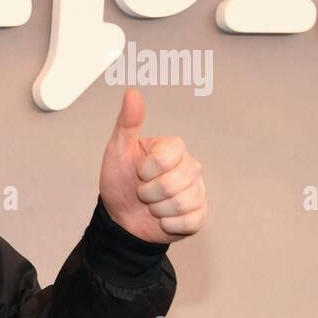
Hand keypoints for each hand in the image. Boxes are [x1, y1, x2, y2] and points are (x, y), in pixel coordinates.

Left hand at [98, 88, 206, 244]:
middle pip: (171, 184)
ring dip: (156, 209)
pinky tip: (162, 218)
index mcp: (173, 148)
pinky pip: (188, 221)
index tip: (138, 172)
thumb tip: (132, 92)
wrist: (120, 217)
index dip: (145, 171)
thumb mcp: (117, 151)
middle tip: (142, 192)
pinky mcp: (199, 214)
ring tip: (152, 205)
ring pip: (180, 204)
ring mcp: (197, 191)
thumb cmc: (119, 180)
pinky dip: (168, 224)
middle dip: (147, 193)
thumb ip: (127, 123)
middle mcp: (191, 167)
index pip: (164, 159)